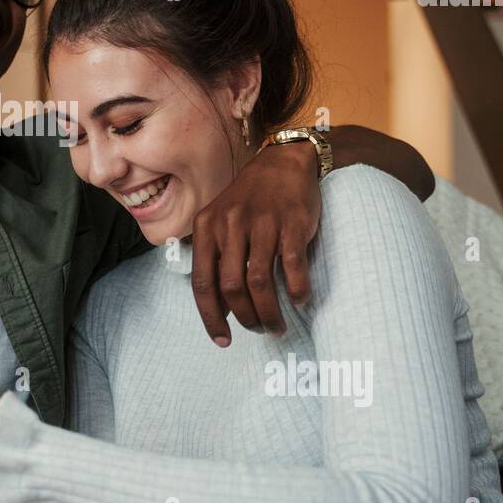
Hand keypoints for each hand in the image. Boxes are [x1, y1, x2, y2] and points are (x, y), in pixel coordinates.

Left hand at [190, 140, 320, 342]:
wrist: (283, 161)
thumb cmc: (250, 200)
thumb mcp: (220, 221)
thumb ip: (214, 258)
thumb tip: (217, 307)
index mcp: (207, 226)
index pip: (203, 283)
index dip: (211, 317)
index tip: (222, 340)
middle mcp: (230, 224)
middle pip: (231, 287)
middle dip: (245, 318)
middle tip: (258, 329)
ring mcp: (262, 223)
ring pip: (259, 282)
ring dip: (269, 312)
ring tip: (276, 326)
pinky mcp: (292, 223)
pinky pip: (291, 266)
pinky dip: (296, 290)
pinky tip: (299, 300)